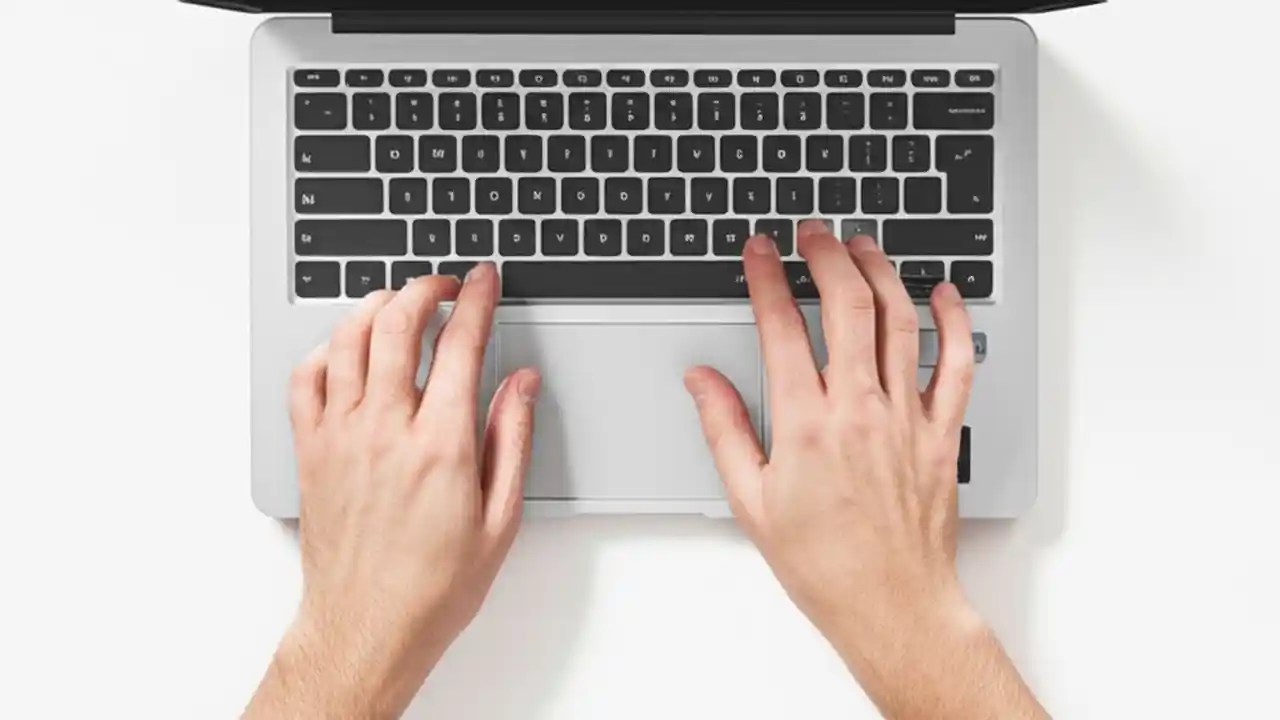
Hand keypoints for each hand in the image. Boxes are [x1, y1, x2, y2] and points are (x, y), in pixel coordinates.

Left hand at [245, 263, 540, 719]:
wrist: (366, 627)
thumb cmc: (433, 586)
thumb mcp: (500, 519)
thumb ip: (513, 440)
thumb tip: (521, 383)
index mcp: (441, 446)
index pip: (460, 344)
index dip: (477, 298)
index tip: (485, 278)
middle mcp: (386, 430)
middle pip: (398, 323)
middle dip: (425, 287)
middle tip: (444, 284)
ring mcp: (340, 437)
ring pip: (348, 339)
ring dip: (375, 306)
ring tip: (398, 303)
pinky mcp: (311, 451)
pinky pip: (305, 378)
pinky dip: (326, 349)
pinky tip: (347, 351)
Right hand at [685, 222, 1044, 718]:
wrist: (891, 604)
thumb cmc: (821, 562)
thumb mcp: (750, 500)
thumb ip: (724, 430)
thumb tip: (701, 380)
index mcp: (805, 425)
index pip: (781, 327)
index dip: (766, 277)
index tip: (758, 251)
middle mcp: (858, 410)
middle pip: (847, 305)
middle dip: (827, 254)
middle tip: (812, 231)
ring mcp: (905, 417)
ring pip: (899, 321)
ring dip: (880, 272)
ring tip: (862, 246)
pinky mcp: (940, 432)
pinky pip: (955, 364)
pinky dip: (951, 322)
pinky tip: (941, 293)